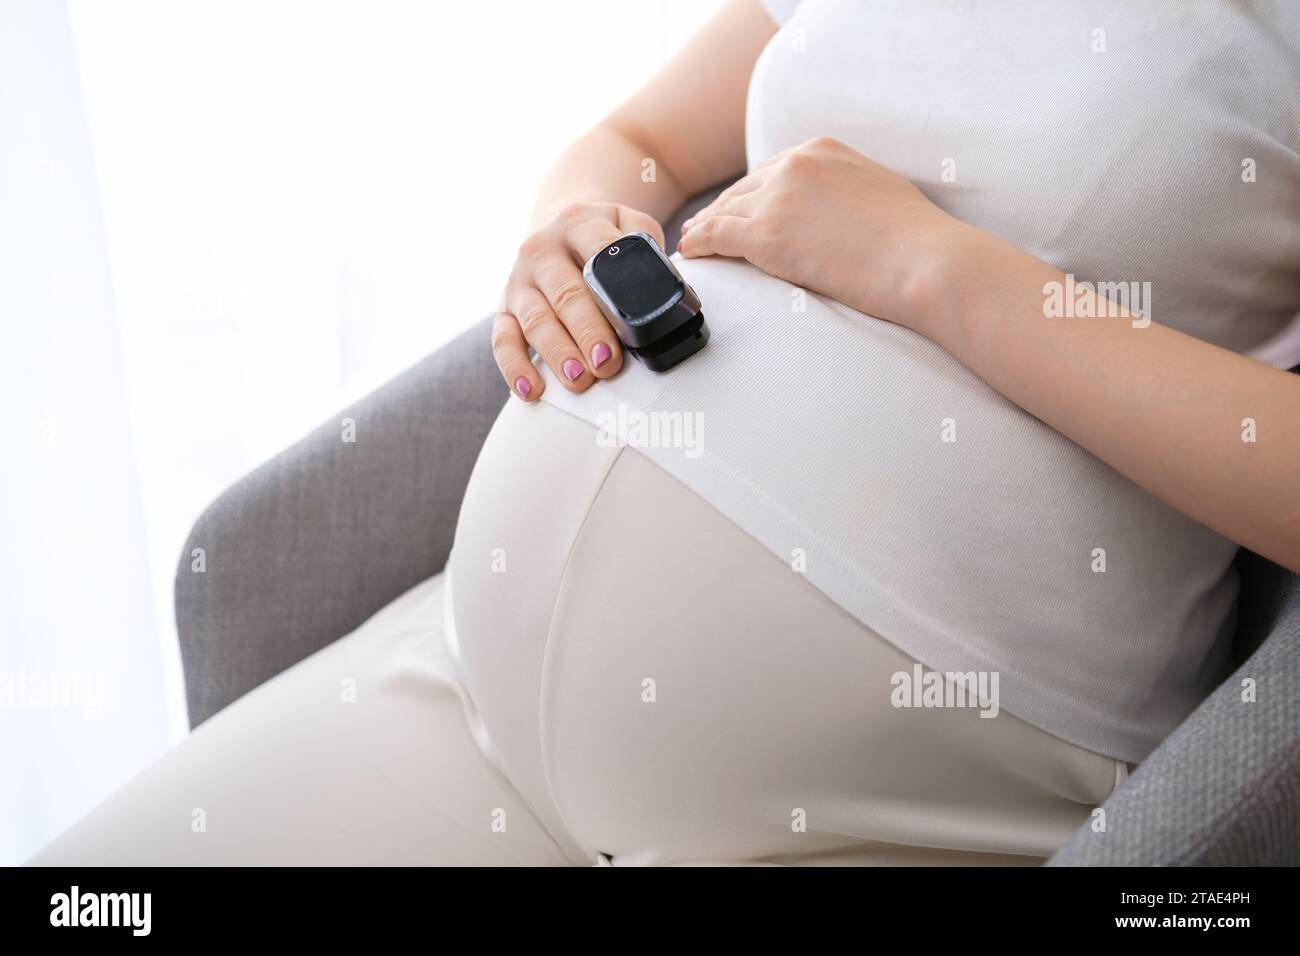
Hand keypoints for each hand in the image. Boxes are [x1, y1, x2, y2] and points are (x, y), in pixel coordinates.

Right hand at [494, 202, 664, 400]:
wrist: (559, 229)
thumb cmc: (601, 237)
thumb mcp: (628, 222)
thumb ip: (646, 243)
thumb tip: (664, 283)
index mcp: (578, 223)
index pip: (597, 252)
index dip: (612, 292)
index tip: (627, 328)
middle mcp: (542, 249)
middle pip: (565, 295)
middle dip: (587, 332)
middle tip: (607, 363)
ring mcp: (519, 280)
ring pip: (535, 320)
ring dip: (558, 353)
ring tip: (579, 380)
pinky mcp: (504, 308)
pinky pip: (502, 341)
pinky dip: (514, 368)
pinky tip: (532, 389)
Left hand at [677, 136, 963, 331]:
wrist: (922, 258)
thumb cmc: (914, 238)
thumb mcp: (877, 189)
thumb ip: (845, 189)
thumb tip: (837, 210)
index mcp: (821, 149)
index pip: (772, 169)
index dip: (750, 193)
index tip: (737, 206)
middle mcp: (794, 164)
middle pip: (743, 188)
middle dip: (723, 208)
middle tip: (702, 225)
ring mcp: (776, 197)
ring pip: (724, 211)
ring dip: (703, 227)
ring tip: (689, 242)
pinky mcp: (765, 235)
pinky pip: (716, 235)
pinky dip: (697, 244)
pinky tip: (687, 254)